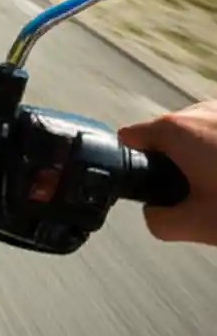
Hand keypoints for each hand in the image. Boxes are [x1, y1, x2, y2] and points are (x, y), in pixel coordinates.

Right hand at [120, 100, 216, 245]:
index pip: (127, 139)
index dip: (134, 166)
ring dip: (203, 155)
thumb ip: (158, 222)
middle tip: (201, 194)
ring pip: (195, 132)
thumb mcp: (198, 226)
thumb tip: (153, 212)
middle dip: (176, 164)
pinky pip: (216, 131)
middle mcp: (197, 109)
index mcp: (176, 131)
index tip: (152, 184)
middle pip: (164, 137)